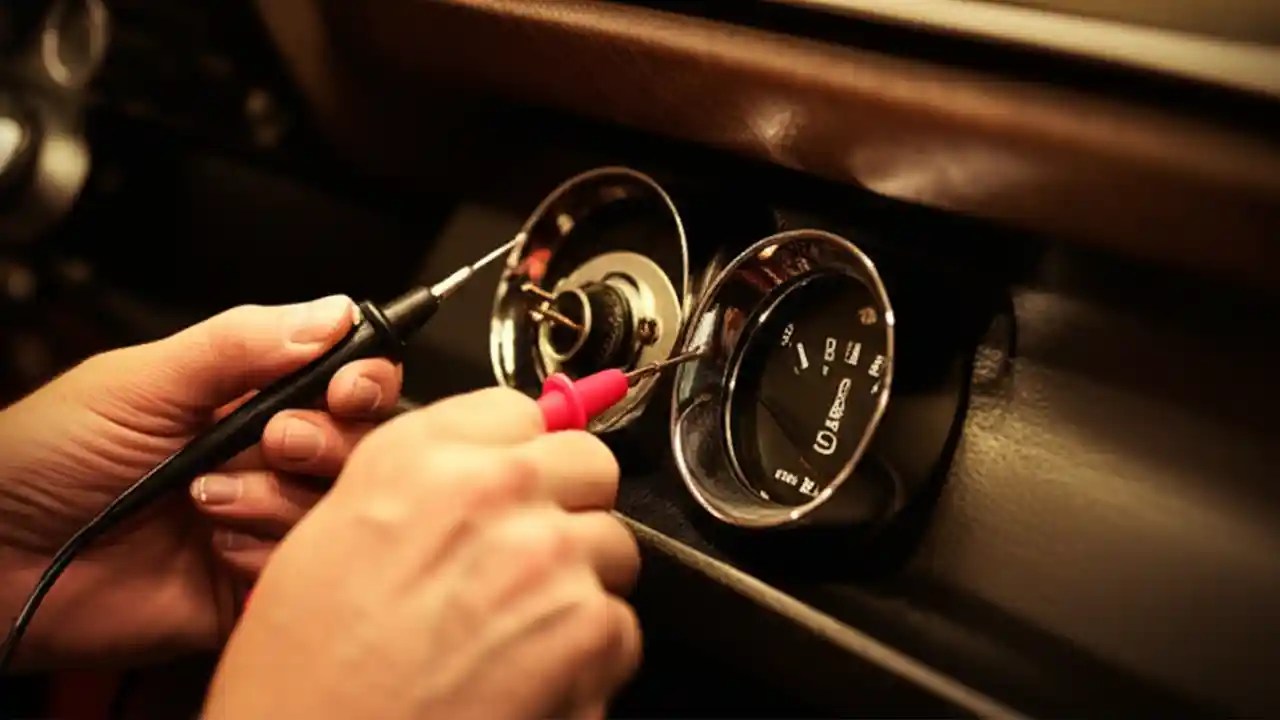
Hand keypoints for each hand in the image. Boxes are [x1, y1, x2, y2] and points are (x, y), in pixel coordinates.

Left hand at [0, 295, 402, 668]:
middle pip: (358, 443)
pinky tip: (212, 548)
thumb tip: (331, 312)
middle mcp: (263, 456)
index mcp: (244, 395)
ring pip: (333, 507)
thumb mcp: (139, 382)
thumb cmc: (39, 459)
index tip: (347, 387)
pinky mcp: (251, 584)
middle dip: (325, 440)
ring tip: (207, 501)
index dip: (362, 380)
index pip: (344, 377)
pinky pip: (300, 568)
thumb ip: (239, 344)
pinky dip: (263, 555)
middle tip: (273, 442)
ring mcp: (261, 519)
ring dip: (278, 500)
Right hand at [203, 389, 641, 719]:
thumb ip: (418, 486)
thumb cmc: (304, 671)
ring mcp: (548, 554)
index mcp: (420, 456)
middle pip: (586, 462)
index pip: (518, 411)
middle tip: (528, 556)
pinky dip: (589, 656)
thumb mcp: (331, 538)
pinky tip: (529, 675)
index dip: (518, 454)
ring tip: (517, 631)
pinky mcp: (587, 626)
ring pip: (611, 545)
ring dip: (580, 583)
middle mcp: (491, 488)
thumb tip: (480, 470)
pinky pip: (620, 624)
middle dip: (567, 506)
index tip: (514, 484)